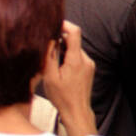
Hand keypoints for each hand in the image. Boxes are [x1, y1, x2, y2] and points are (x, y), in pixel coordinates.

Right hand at [42, 21, 97, 135]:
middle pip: (73, 41)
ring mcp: (89, 64)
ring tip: (52, 64)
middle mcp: (85, 59)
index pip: (75, 32)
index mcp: (76, 59)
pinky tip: (60, 70)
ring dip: (63, 51)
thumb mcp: (50, 77)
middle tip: (46, 50)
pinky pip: (78, 57)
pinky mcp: (89, 69)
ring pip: (74, 49)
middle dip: (60, 41)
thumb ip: (50, 57)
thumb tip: (50, 39)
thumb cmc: (62, 97)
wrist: (77, 111)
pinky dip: (68, 58)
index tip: (53, 24)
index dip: (64, 25)